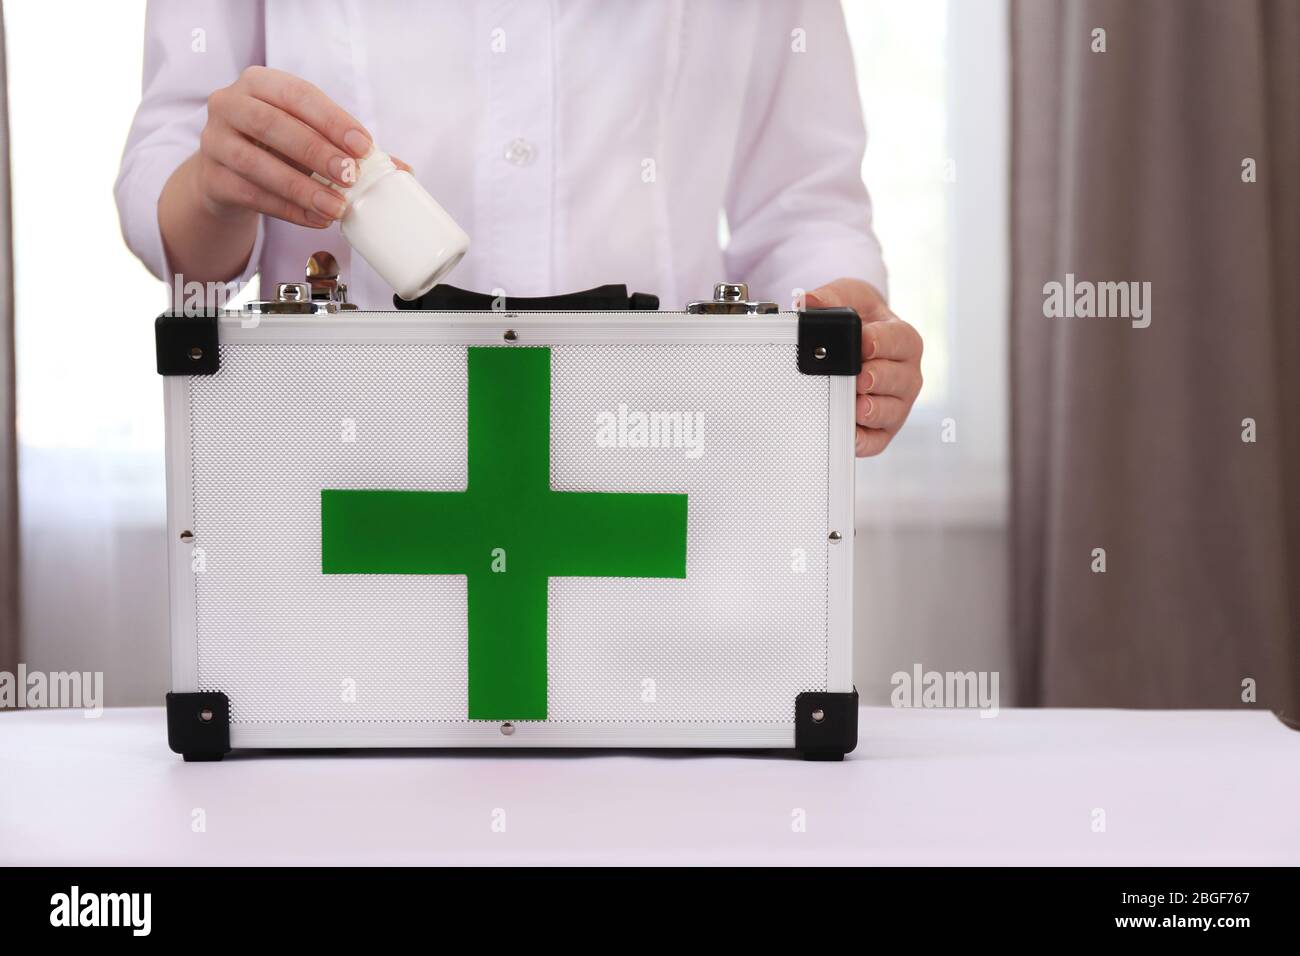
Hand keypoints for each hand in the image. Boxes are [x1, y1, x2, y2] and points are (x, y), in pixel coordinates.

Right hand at [195, 66, 373, 227]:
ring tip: (337, 207)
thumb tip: (402, 171)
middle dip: (317, 151)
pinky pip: (252, 195)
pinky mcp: (211, 178)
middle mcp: (229, 104)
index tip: (364, 146)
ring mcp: (214, 141)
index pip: (299, 95)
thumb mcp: (309, 137)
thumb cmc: (276, 147)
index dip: (333, 120)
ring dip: (303, 188)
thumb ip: (349, 148)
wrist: (226, 174)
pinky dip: (288, 209)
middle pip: (273, 125)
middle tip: (351, 176)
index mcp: (259, 83)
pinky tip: (316, 218)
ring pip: (258, 164)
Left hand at [804, 279, 922, 456]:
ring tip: (857, 407)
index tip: (864, 342)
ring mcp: (897, 403)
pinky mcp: (883, 428)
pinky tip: (850, 435)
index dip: (883, 342)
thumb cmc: (860, 320)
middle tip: (859, 378)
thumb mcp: (849, 298)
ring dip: (874, 411)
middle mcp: (906, 374)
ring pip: (892, 411)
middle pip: (901, 379)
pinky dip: (864, 441)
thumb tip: (806, 301)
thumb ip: (830, 297)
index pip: (900, 341)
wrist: (860, 341)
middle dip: (879, 379)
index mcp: (903, 340)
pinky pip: (877, 440)